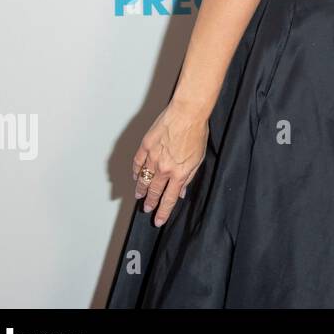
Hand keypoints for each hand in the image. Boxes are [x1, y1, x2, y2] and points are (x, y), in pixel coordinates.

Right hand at [132, 100, 207, 226]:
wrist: (188, 113)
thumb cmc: (196, 133)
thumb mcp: (198, 159)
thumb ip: (188, 177)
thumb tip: (181, 191)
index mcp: (179, 173)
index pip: (169, 198)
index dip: (163, 211)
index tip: (158, 220)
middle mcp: (164, 168)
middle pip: (154, 191)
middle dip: (150, 202)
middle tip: (147, 208)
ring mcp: (153, 157)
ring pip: (143, 179)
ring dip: (141, 189)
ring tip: (139, 195)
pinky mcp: (145, 146)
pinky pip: (137, 163)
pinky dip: (136, 171)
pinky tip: (135, 175)